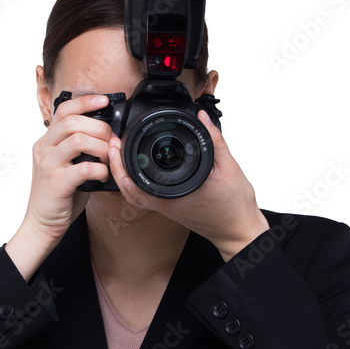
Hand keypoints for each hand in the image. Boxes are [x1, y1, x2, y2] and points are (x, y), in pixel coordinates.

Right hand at [19, 93, 113, 243]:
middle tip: (111, 140)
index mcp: (47, 141)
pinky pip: (83, 167)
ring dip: (101, 146)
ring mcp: (49, 164)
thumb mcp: (66, 164)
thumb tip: (108, 135)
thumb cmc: (59, 195)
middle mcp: (44, 148)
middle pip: (73, 121)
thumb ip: (80, 148)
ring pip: (78, 139)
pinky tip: (102, 175)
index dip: (85, 101)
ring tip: (108, 158)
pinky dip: (99, 169)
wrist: (41, 223)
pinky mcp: (57, 182)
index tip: (104, 100)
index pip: (64, 110)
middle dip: (100, 127)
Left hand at [106, 109, 268, 261]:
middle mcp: (165, 203)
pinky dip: (134, 183)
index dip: (122, 161)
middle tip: (111, 143)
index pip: (138, 179)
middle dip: (116, 164)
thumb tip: (202, 117)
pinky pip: (144, 196)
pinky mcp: (168, 207)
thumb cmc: (234, 205)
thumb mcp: (229, 167)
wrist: (238, 230)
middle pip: (128, 187)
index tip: (117, 142)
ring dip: (122, 174)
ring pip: (133, 194)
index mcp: (174, 195)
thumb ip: (214, 140)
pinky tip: (134, 168)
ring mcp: (165, 207)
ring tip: (118, 152)